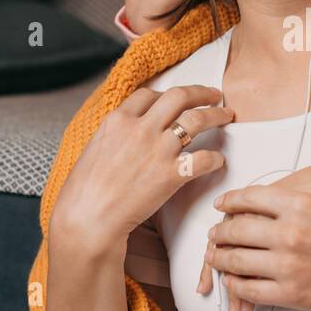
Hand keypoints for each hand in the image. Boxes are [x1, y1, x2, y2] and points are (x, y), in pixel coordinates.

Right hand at [49, 85, 231, 263]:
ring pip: (197, 120)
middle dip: (201, 92)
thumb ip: (115, 135)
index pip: (149, 94)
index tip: (178, 98)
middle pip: (179, 96)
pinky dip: (216, 158)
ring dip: (216, 114)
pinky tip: (219, 160)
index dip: (167, 94)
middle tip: (214, 94)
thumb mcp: (93, 149)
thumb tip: (126, 131)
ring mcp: (158, 150)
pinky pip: (203, 159)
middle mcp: (140, 129)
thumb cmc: (84, 192)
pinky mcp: (171, 175)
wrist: (88, 219)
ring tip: (226, 115)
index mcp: (118, 120)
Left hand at [195, 166, 310, 310]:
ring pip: (235, 260)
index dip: (230, 201)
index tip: (222, 204)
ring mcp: (287, 265)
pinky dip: (235, 285)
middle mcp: (289, 232)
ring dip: (220, 259)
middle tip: (215, 235)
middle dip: (219, 233)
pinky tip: (234, 281)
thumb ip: (292, 204)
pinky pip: (247, 289)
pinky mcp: (289, 293)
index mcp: (299, 205)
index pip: (249, 197)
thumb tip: (258, 205)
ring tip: (216, 257)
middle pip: (235, 229)